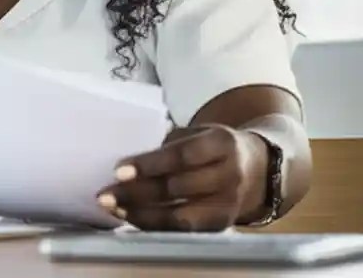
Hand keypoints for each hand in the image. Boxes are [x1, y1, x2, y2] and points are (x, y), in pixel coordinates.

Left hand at [95, 125, 268, 230]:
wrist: (257, 169)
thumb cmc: (213, 147)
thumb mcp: (198, 133)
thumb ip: (168, 143)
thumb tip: (127, 156)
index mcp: (222, 144)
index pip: (182, 156)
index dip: (149, 164)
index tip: (118, 169)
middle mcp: (230, 175)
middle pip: (178, 188)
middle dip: (137, 193)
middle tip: (105, 194)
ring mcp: (229, 205)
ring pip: (180, 215)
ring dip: (141, 214)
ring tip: (114, 208)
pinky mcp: (222, 225)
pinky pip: (183, 229)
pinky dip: (154, 224)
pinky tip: (132, 218)